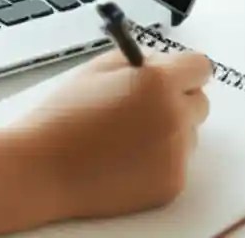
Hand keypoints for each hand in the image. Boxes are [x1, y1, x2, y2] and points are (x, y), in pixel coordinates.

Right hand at [27, 50, 211, 219]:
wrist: (43, 168)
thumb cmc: (62, 118)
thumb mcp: (94, 70)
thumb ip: (136, 60)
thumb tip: (160, 63)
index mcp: (157, 83)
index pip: (201, 67)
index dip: (184, 71)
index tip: (171, 77)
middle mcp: (174, 117)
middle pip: (199, 103)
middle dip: (177, 101)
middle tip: (141, 107)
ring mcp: (176, 154)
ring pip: (188, 135)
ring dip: (168, 132)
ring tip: (124, 138)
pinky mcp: (172, 183)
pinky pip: (177, 164)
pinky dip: (158, 161)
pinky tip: (124, 159)